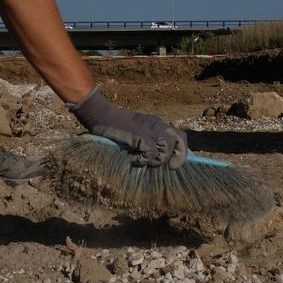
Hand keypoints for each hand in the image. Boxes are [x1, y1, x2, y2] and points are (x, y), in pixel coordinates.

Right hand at [69, 87, 187, 168]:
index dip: (181, 151)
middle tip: (169, 167)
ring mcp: (148, 130)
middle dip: (177, 157)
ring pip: (166, 148)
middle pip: (179, 140)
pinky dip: (143, 160)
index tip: (175, 163)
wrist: (101, 115)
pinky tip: (134, 160)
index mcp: (157, 123)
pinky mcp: (139, 135)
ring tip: (145, 161)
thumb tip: (158, 157)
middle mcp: (156, 125)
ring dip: (158, 159)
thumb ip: (149, 139)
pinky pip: (150, 152)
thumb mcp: (137, 130)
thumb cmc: (116, 125)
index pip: (180, 136)